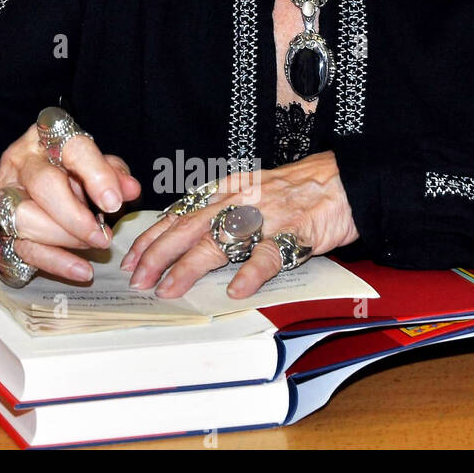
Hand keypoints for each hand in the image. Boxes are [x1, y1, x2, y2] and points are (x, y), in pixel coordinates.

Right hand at [0, 124, 139, 283]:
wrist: (14, 180)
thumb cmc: (59, 168)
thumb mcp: (89, 162)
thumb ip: (112, 172)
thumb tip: (131, 189)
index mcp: (47, 138)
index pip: (73, 148)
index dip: (96, 174)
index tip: (114, 202)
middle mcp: (21, 161)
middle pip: (44, 184)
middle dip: (76, 216)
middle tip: (103, 236)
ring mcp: (5, 193)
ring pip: (27, 218)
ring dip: (66, 238)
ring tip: (94, 245)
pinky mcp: (0, 225)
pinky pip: (24, 248)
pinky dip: (55, 262)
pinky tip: (81, 270)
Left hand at [122, 150, 359, 298]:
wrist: (342, 181)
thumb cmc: (294, 190)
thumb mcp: (247, 191)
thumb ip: (219, 210)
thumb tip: (184, 235)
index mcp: (225, 191)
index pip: (179, 214)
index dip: (152, 237)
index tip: (131, 258)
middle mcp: (238, 201)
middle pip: (189, 228)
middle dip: (158, 254)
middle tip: (137, 280)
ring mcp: (264, 217)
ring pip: (219, 241)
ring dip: (190, 267)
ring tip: (168, 289)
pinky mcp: (292, 233)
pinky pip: (268, 256)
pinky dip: (249, 273)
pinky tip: (234, 291)